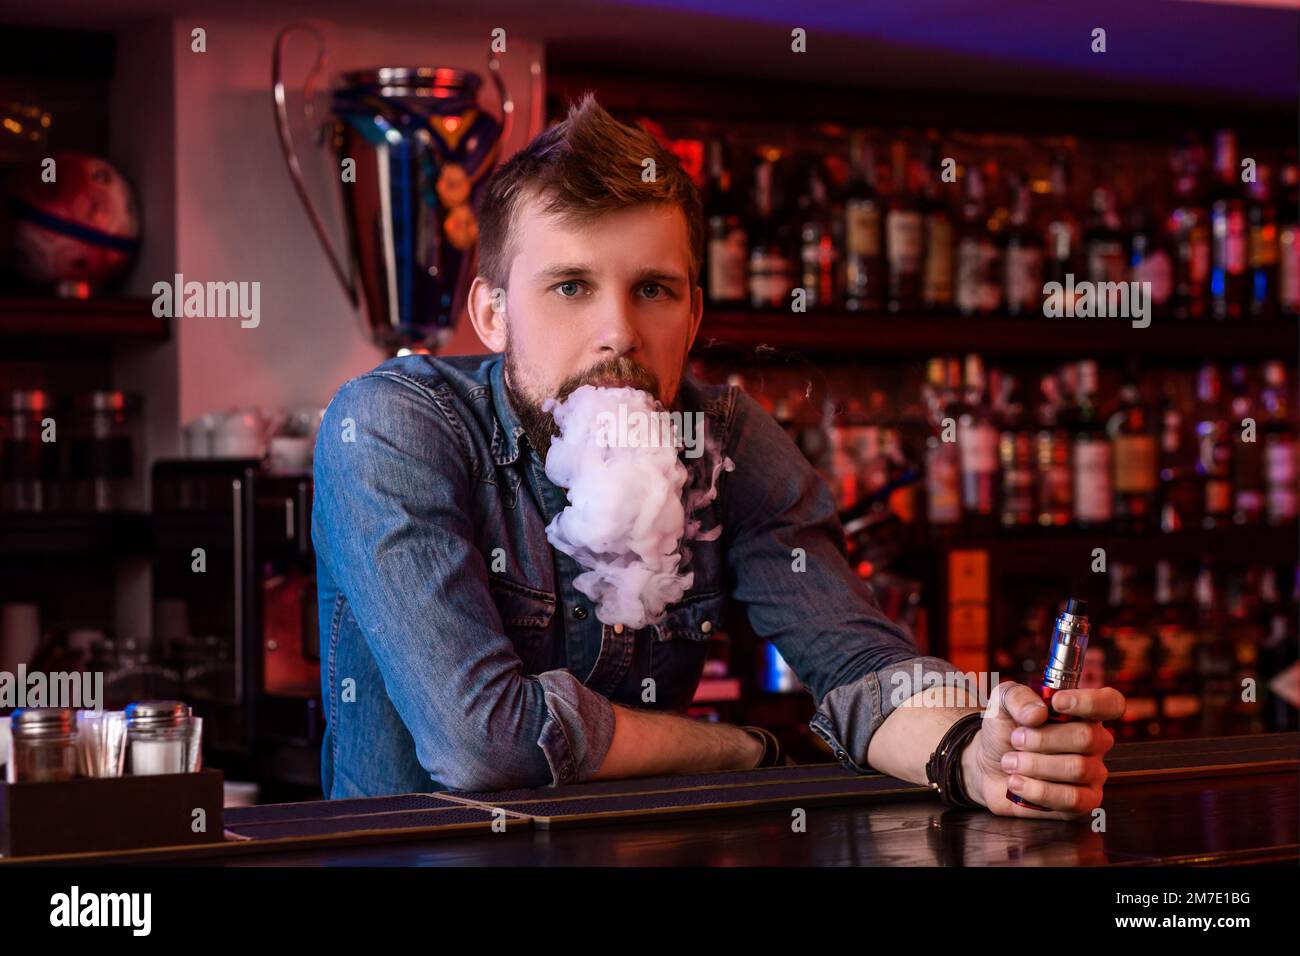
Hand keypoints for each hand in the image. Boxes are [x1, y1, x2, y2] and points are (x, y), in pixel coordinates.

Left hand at [961, 681, 1124, 819]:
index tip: (1056, 703)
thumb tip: (1038, 713)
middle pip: (1087, 737)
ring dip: (1035, 764)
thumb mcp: (1002, 704)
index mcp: (1082, 713)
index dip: (1090, 702)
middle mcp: (1095, 743)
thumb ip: (1017, 697)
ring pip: (1077, 768)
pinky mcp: (1084, 802)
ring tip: (1009, 762)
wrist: (988, 769)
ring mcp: (1093, 773)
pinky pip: (1073, 799)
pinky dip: (1038, 790)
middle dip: (1042, 738)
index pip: (1111, 703)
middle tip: (1016, 740)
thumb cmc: (1004, 732)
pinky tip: (1016, 782)